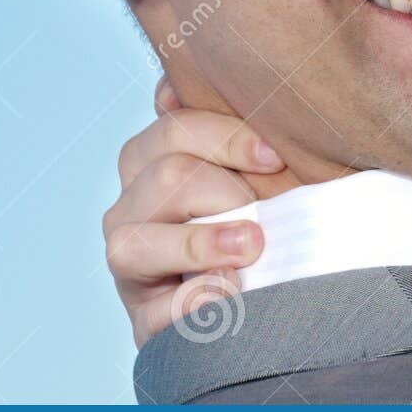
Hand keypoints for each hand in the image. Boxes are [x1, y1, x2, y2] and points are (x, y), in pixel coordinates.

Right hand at [102, 78, 285, 346]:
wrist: (279, 293)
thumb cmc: (273, 215)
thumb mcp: (263, 168)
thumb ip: (234, 127)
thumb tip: (170, 88)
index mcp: (157, 160)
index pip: (175, 127)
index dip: (227, 137)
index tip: (275, 157)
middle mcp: (133, 207)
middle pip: (164, 175)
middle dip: (224, 191)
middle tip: (266, 214)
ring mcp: (132, 266)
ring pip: (133, 242)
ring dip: (200, 243)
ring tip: (251, 249)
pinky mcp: (144, 322)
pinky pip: (154, 314)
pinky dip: (193, 305)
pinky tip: (229, 297)